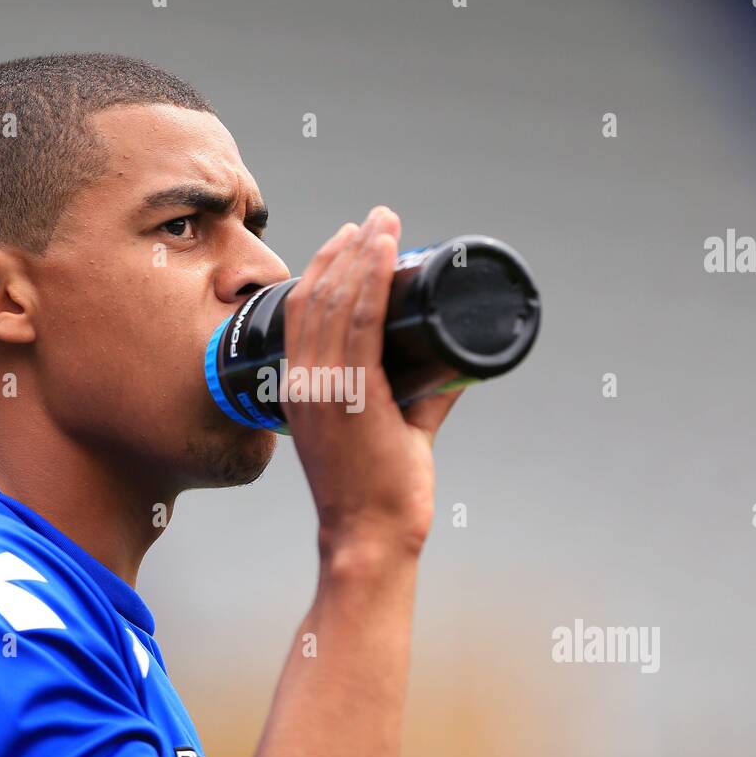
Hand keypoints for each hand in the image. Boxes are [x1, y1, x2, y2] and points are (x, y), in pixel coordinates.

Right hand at [280, 206, 463, 559]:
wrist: (370, 538)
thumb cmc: (378, 495)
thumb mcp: (393, 432)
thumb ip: (422, 397)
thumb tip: (454, 365)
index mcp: (301, 389)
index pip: (303, 311)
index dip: (325, 267)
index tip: (352, 238)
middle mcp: (304, 383)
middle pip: (317, 296)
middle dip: (347, 249)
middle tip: (376, 218)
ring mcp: (323, 389)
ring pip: (335, 301)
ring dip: (360, 254)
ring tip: (383, 221)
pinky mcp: (351, 397)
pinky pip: (358, 323)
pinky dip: (370, 279)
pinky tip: (383, 250)